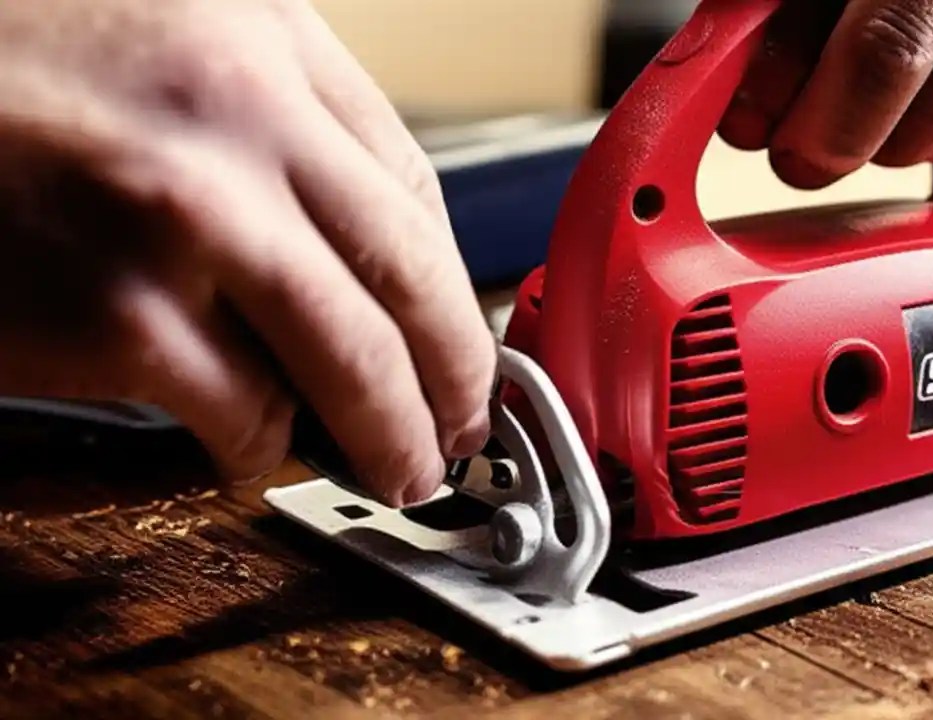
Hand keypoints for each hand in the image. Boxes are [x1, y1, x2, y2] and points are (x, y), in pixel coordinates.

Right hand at [0, 0, 495, 505]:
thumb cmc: (1, 66)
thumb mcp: (166, 42)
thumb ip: (272, 120)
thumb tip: (362, 250)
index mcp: (260, 39)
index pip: (412, 184)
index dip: (450, 284)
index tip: (462, 335)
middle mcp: (239, 116)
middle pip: (408, 272)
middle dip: (456, 370)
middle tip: (464, 424)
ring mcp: (182, 213)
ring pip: (352, 354)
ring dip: (393, 430)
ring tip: (402, 465)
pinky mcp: (115, 311)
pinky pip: (241, 406)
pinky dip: (265, 444)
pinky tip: (260, 448)